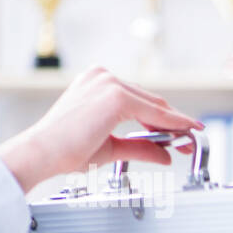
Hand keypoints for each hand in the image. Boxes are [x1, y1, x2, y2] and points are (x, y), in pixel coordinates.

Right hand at [0, 66, 204, 192]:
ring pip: (155, 106)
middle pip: (152, 101)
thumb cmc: (65, 151)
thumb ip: (139, 147)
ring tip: (188, 139)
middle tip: (190, 139)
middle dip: (174, 122)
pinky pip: (154, 113)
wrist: (42, 154)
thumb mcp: (111, 147)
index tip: (182, 131)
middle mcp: (102, 77)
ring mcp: (108, 83)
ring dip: (175, 124)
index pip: (140, 101)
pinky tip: (184, 133)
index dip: (166, 118)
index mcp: (96, 84)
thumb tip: (166, 155)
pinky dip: (172, 124)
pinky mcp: (115, 95)